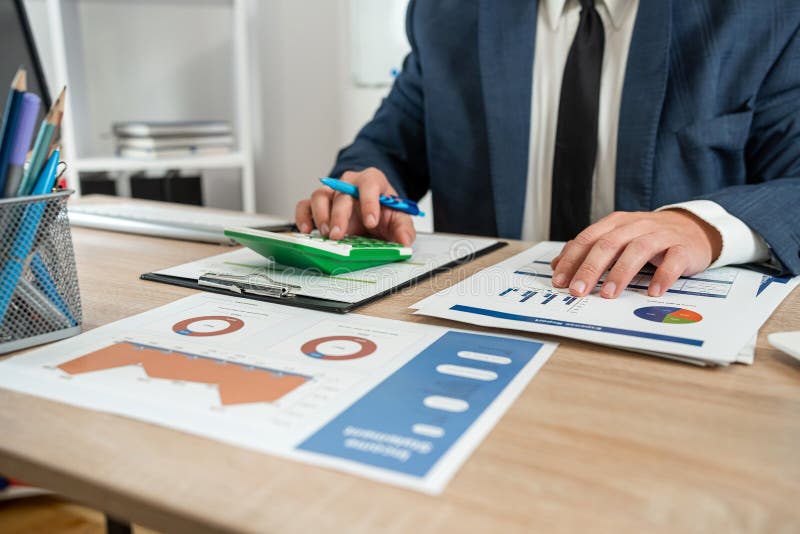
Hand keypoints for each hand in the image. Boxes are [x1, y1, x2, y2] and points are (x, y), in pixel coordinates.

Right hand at [295, 168, 415, 245]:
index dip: (370, 202)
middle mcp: (348, 184)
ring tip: (325, 234)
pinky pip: (304, 206)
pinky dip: (303, 217)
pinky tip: (306, 230)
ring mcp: (331, 194)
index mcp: (371, 181)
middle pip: (341, 194)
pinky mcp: (319, 205)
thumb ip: (404, 228)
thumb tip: (404, 242)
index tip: (372, 222)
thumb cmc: (383, 210)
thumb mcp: (399, 218)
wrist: (373, 211)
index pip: (369, 184)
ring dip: (320, 216)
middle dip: (339, 215)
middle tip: (339, 235)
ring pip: (319, 196)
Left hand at [550, 210, 722, 298]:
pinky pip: (673, 261)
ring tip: (609, 294)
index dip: (571, 260)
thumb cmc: (647, 238)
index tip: (559, 281)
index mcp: (616, 223)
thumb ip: (588, 250)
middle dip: (590, 268)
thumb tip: (556, 266)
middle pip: (609, 244)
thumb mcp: (617, 239)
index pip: (588, 239)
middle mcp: (636, 225)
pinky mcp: (682, 247)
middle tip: (578, 290)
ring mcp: (660, 235)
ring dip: (621, 273)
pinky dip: (663, 276)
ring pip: (638, 250)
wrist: (692, 229)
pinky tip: (653, 292)